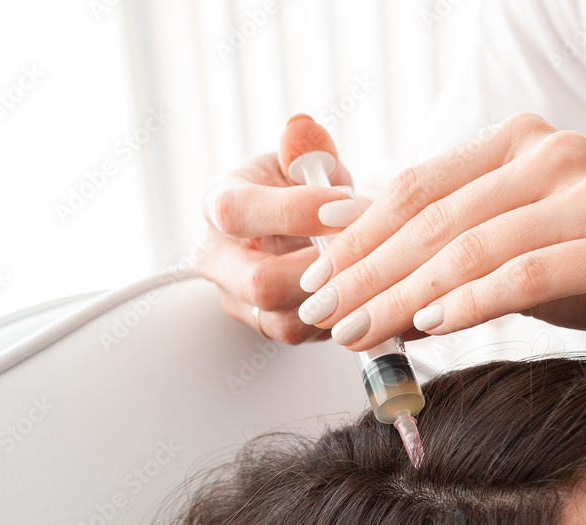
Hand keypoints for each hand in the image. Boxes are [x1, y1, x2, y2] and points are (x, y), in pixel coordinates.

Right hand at [198, 145, 361, 343]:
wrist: (309, 226)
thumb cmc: (306, 190)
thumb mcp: (309, 161)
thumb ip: (309, 149)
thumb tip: (302, 129)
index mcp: (220, 203)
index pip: (238, 212)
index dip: (294, 211)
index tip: (345, 205)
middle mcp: (219, 257)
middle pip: (258, 282)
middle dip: (320, 269)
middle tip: (364, 249)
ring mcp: (238, 298)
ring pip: (282, 317)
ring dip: (333, 297)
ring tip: (366, 269)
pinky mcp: (265, 325)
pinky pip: (300, 334)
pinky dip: (336, 316)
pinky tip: (359, 292)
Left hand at [296, 111, 585, 368]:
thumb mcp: (512, 241)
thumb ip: (441, 233)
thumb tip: (343, 231)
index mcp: (520, 142)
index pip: (416, 187)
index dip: (357, 237)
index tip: (312, 279)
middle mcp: (555, 154)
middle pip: (435, 219)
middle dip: (367, 272)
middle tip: (321, 314)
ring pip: (473, 248)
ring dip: (404, 296)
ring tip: (359, 333)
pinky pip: (529, 275)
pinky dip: (471, 302)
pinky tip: (429, 328)